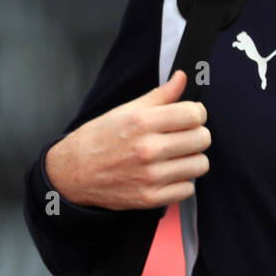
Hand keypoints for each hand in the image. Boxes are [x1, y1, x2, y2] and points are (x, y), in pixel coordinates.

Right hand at [44, 70, 210, 209]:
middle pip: (202, 139)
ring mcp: (150, 176)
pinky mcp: (150, 198)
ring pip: (200, 164)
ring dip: (191, 159)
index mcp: (142, 123)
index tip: (189, 116)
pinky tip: (167, 174)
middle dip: (196, 135)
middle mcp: (148, 149)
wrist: (72, 173)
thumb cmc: (99, 139)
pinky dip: (181, 182)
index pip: (194, 114)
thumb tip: (182, 77)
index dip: (196, 113)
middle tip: (182, 136)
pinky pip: (188, 189)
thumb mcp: (126, 111)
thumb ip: (160, 95)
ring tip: (175, 156)